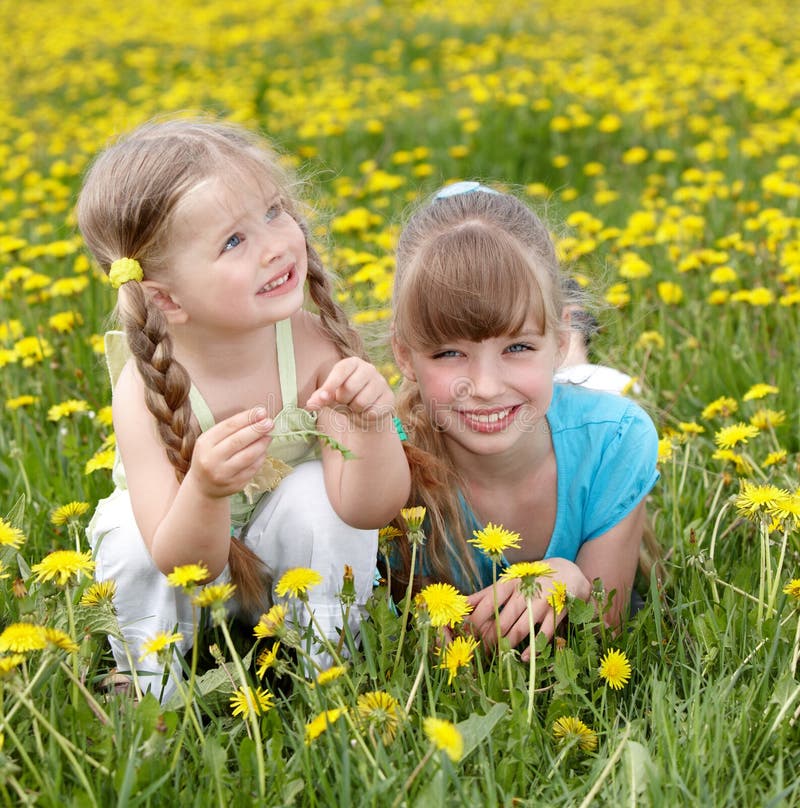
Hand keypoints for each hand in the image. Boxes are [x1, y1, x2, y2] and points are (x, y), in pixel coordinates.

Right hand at [185, 407, 272, 497]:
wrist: (203, 487)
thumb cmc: (210, 457)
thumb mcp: (211, 441)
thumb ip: (231, 430)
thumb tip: (258, 417)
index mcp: (205, 443)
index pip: (228, 426)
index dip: (247, 418)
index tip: (262, 412)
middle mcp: (211, 459)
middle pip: (238, 441)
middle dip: (257, 430)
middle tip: (270, 423)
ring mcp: (223, 474)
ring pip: (248, 456)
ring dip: (262, 444)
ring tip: (269, 436)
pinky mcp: (234, 484)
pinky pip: (252, 468)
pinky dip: (261, 458)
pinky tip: (264, 450)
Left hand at [306, 357, 393, 428]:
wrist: (366, 412)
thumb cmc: (345, 399)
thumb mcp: (330, 397)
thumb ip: (320, 398)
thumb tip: (311, 404)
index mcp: (352, 363)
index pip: (340, 370)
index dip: (330, 385)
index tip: (322, 399)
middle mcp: (369, 368)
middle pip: (349, 388)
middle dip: (343, 400)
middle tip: (345, 401)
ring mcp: (381, 382)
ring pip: (361, 402)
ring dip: (354, 409)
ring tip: (356, 406)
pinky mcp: (389, 397)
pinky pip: (372, 412)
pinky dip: (365, 416)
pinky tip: (367, 411)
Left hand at [466, 557, 590, 660]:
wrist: (565, 572)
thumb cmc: (528, 581)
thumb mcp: (506, 583)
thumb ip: (484, 595)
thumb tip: (460, 604)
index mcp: (508, 584)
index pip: (486, 606)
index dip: (475, 624)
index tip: (466, 637)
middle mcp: (524, 593)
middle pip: (501, 621)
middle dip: (488, 640)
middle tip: (479, 653)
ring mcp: (541, 603)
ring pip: (520, 629)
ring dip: (507, 645)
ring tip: (497, 656)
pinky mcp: (556, 614)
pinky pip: (544, 635)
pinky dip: (533, 649)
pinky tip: (523, 658)